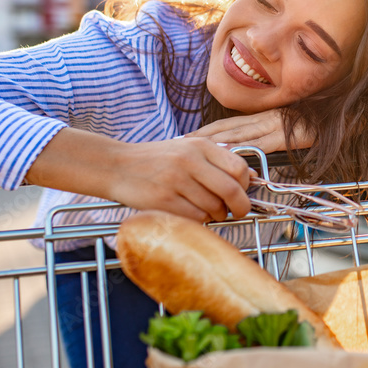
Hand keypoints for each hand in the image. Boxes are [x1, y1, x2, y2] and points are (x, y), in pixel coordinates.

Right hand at [26, 128, 252, 221]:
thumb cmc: (157, 160)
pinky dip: (199, 221)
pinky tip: (191, 214)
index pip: (238, 168)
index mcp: (200, 145)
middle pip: (230, 190)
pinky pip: (195, 218)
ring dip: (217, 215)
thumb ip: (217, 160)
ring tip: (207, 211)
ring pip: (213, 207)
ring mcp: (176, 180)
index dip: (245, 186)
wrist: (116, 166)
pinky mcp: (163, 201)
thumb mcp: (188, 149)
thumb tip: (251, 177)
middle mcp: (189, 160)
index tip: (242, 194)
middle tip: (237, 213)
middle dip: (240, 207)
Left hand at [189, 108, 314, 153]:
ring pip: (238, 133)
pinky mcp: (285, 135)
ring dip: (214, 140)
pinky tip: (226, 152)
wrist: (343, 118)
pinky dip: (242, 147)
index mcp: (266, 118)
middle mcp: (266, 118)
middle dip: (203, 135)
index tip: (190, 136)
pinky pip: (259, 142)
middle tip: (181, 142)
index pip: (231, 124)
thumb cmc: (320, 127)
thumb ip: (273, 140)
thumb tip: (254, 154)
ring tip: (193, 146)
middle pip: (227, 127)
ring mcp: (275, 125)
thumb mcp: (291, 132)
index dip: (209, 130)